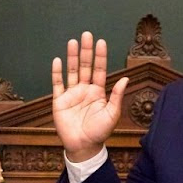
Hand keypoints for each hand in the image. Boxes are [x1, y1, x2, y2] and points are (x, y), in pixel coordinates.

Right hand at [50, 32, 128, 161]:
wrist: (83, 146)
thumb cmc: (99, 132)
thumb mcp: (112, 114)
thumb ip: (116, 96)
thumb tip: (125, 78)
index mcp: (97, 92)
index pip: (99, 70)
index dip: (100, 56)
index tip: (101, 42)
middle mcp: (84, 90)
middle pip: (85, 66)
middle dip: (86, 51)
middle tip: (87, 35)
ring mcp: (71, 94)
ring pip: (72, 71)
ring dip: (72, 57)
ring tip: (73, 42)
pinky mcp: (59, 101)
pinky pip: (57, 84)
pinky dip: (57, 73)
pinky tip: (57, 60)